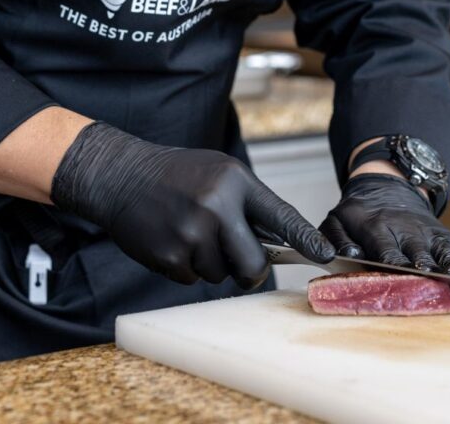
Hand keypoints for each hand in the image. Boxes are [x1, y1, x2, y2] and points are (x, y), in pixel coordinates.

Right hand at [51, 122, 334, 288]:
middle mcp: (216, 206)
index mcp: (234, 181)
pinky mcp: (170, 256)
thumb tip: (280, 243)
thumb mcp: (219, 172)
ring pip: (222, 274)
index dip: (306, 240)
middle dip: (249, 268)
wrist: (122, 175)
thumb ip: (248, 203)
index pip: (281, 216)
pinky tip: (173, 239)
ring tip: (190, 231)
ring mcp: (192, 233)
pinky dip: (187, 266)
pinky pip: (194, 278)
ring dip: (211, 262)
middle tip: (238, 258)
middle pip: (253, 263)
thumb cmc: (177, 174)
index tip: (327, 256)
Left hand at [320, 173, 449, 281]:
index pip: (386, 248)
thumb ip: (333, 238)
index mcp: (378, 228)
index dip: (395, 261)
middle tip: (440, 276)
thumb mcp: (335, 221)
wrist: (384, 188)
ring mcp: (430, 234)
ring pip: (448, 251)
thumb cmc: (358, 214)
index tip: (405, 272)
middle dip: (430, 265)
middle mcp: (407, 231)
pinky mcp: (446, 237)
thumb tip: (338, 255)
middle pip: (420, 251)